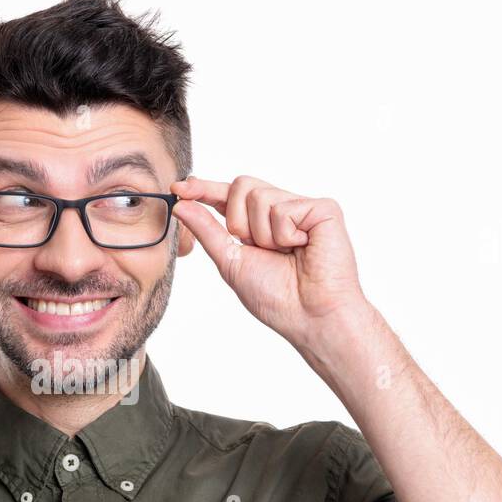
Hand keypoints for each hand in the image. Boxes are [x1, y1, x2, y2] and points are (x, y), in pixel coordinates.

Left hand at [170, 175, 369, 349]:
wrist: (310, 316)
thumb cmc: (277, 298)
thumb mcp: (231, 262)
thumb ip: (207, 230)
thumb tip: (181, 205)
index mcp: (259, 224)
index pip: (227, 196)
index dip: (204, 189)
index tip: (178, 189)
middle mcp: (281, 210)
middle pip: (240, 185)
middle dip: (237, 221)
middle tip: (259, 249)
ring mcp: (302, 207)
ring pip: (258, 194)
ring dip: (262, 233)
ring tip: (285, 253)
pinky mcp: (323, 208)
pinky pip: (282, 207)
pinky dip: (284, 234)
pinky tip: (302, 248)